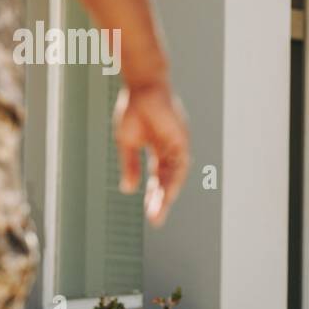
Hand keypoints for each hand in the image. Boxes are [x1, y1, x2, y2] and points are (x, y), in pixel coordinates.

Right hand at [113, 80, 188, 226]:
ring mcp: (177, 146)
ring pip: (174, 176)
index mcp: (158, 152)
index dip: (154, 197)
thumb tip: (129, 189)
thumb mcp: (127, 143)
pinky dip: (174, 178)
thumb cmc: (133, 110)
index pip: (157, 180)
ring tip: (159, 210)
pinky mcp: (181, 139)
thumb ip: (130, 165)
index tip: (151, 215)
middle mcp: (170, 151)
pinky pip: (180, 163)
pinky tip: (167, 192)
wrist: (142, 88)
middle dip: (160, 200)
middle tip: (156, 220)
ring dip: (167, 194)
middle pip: (167, 181)